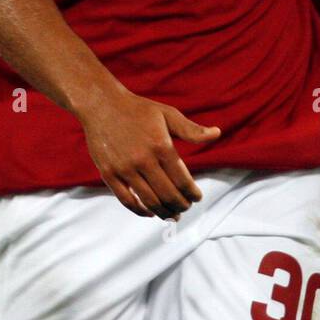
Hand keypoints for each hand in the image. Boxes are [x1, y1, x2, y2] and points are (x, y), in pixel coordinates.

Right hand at [79, 88, 219, 219]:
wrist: (101, 105)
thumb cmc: (138, 109)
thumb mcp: (168, 114)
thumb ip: (192, 129)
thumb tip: (217, 134)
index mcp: (161, 146)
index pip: (182, 180)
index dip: (192, 193)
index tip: (197, 197)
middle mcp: (143, 160)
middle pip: (167, 195)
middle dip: (181, 205)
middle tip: (186, 207)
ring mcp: (124, 169)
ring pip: (149, 201)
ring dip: (164, 212)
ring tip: (173, 215)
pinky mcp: (109, 174)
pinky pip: (126, 201)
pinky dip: (140, 211)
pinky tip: (150, 213)